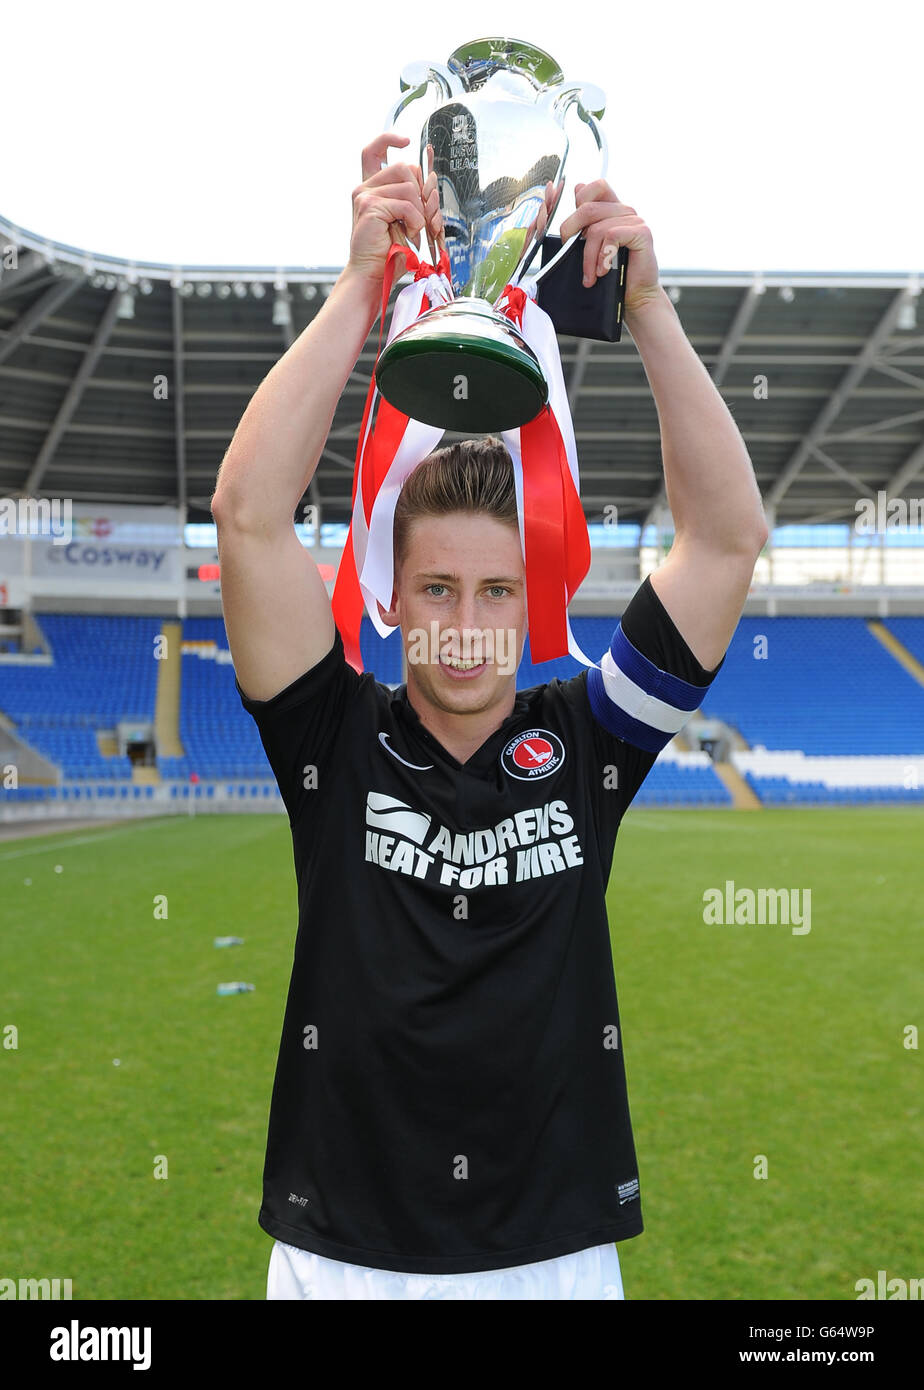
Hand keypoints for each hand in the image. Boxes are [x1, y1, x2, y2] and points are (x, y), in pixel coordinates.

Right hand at [347, 133, 442, 284]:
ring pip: (408, 186)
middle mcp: (365, 188)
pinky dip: (415, 221)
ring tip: (413, 231)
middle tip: (422, 219)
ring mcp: (365, 195)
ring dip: (419, 211)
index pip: (374, 149)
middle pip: (405, 168)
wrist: (373, 275)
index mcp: (372, 188)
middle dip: (422, 193)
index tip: (407, 140)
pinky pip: (407, 204)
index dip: (389, 138)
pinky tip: (410, 234)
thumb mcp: (408, 219)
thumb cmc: (391, 252)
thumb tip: (430, 177)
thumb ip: (416, 198)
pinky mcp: (370, 206)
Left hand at [558, 180, 660, 314]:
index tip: (571, 229)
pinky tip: (603, 271)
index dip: (579, 200)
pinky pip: (612, 236)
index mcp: (612, 210)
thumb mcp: (592, 246)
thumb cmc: (612, 274)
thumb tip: (577, 187)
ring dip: (588, 257)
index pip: (596, 187)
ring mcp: (635, 220)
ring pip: (597, 229)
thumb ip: (585, 221)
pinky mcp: (642, 233)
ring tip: (590, 276)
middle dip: (571, 231)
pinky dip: (603, 256)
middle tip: (567, 252)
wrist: (635, 296)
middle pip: (588, 208)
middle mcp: (624, 211)